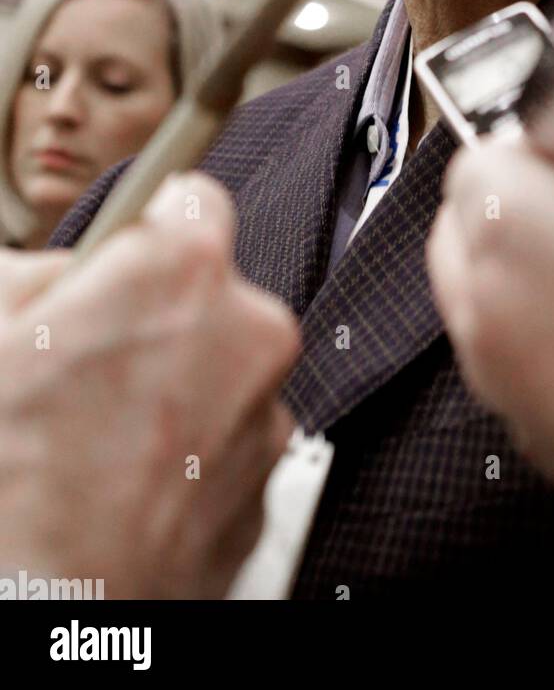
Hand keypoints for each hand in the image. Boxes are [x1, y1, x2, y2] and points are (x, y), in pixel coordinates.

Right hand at [0, 172, 299, 598]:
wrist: (42, 615)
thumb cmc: (8, 478)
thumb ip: (28, 274)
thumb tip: (53, 272)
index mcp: (183, 271)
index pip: (191, 200)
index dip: (148, 227)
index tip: (124, 256)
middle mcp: (249, 332)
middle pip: (212, 294)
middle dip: (158, 318)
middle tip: (87, 366)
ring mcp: (266, 416)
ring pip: (222, 372)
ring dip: (176, 389)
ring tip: (98, 441)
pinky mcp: (267, 488)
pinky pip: (231, 443)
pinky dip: (190, 454)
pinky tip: (124, 484)